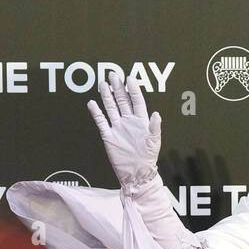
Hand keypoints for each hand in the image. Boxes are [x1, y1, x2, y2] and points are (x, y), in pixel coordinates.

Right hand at [86, 71, 161, 191]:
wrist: (137, 174)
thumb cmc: (148, 158)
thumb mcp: (154, 143)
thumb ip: (155, 128)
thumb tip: (157, 114)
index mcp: (141, 121)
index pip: (137, 101)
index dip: (133, 90)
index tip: (129, 78)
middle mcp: (128, 121)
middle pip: (122, 101)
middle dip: (118, 88)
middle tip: (112, 75)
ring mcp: (118, 128)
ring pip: (111, 108)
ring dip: (106, 96)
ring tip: (102, 84)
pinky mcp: (108, 136)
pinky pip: (101, 122)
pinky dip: (96, 113)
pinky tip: (92, 103)